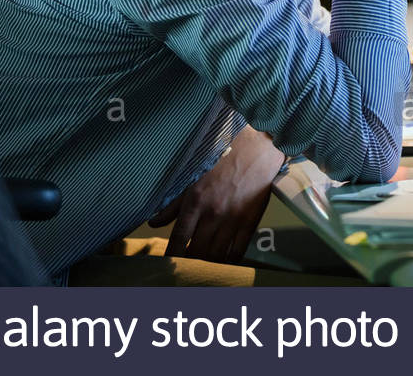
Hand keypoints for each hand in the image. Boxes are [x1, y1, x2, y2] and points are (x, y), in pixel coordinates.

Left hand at [149, 125, 285, 262]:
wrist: (259, 147)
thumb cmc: (224, 158)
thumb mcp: (194, 176)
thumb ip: (173, 203)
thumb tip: (154, 222)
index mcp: (195, 201)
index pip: (178, 239)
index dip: (171, 256)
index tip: (167, 264)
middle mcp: (213, 213)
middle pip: (197, 252)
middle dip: (189, 262)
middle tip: (185, 264)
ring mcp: (233, 219)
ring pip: (217, 255)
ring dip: (208, 263)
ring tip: (203, 263)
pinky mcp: (251, 221)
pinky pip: (238, 250)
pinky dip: (230, 260)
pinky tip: (225, 259)